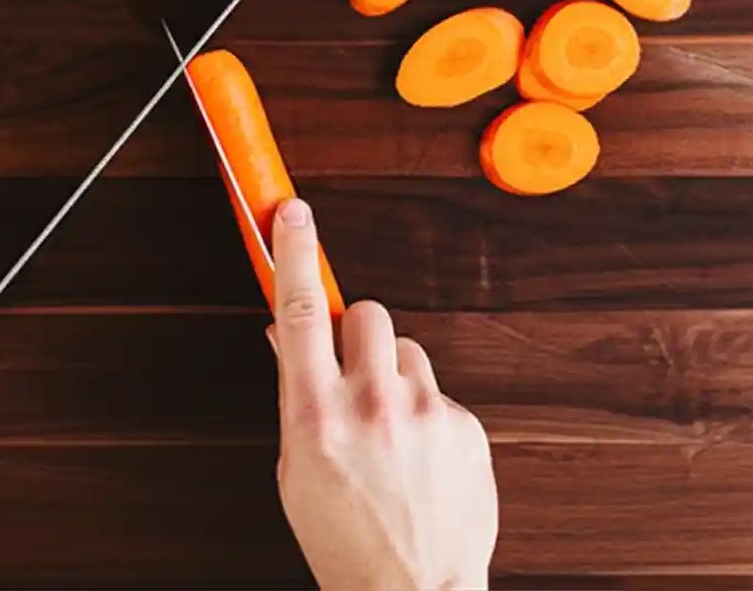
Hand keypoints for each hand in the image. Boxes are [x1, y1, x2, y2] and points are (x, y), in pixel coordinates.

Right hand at [267, 199, 497, 590]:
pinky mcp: (465, 425)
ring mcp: (425, 414)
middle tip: (350, 370)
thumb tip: (287, 340)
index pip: (301, 312)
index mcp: (315, 417)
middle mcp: (372, 406)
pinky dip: (425, 413)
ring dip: (393, 376)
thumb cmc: (344, 540)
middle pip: (367, 315)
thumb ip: (294, 397)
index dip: (294, 253)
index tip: (290, 212)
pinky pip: (438, 392)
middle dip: (356, 331)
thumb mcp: (294, 469)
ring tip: (389, 431)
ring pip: (407, 352)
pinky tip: (419, 456)